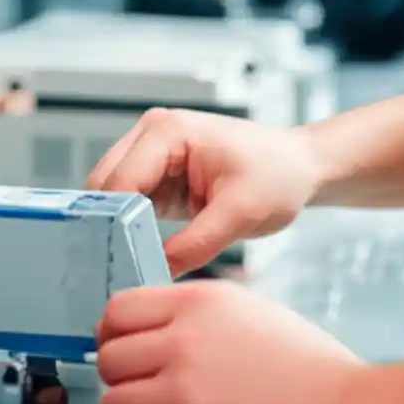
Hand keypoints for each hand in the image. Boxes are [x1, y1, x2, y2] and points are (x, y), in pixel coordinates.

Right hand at [86, 108, 322, 275]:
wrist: (300, 167)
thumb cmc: (278, 176)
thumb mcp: (239, 215)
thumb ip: (195, 244)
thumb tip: (156, 272)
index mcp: (166, 131)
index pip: (118, 182)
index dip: (114, 223)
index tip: (119, 261)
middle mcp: (150, 134)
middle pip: (103, 187)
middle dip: (110, 225)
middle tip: (121, 266)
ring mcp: (151, 151)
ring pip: (111, 196)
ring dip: (119, 226)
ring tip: (132, 261)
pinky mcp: (157, 173)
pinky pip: (129, 202)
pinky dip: (131, 226)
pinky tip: (143, 250)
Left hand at [96, 282, 365, 403]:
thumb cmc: (307, 366)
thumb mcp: (247, 311)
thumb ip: (194, 312)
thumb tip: (146, 325)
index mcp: (199, 302)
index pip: (118, 309)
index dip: (111, 331)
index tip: (118, 345)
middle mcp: (185, 341)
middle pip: (108, 357)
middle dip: (120, 375)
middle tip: (140, 384)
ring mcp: (186, 390)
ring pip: (114, 402)